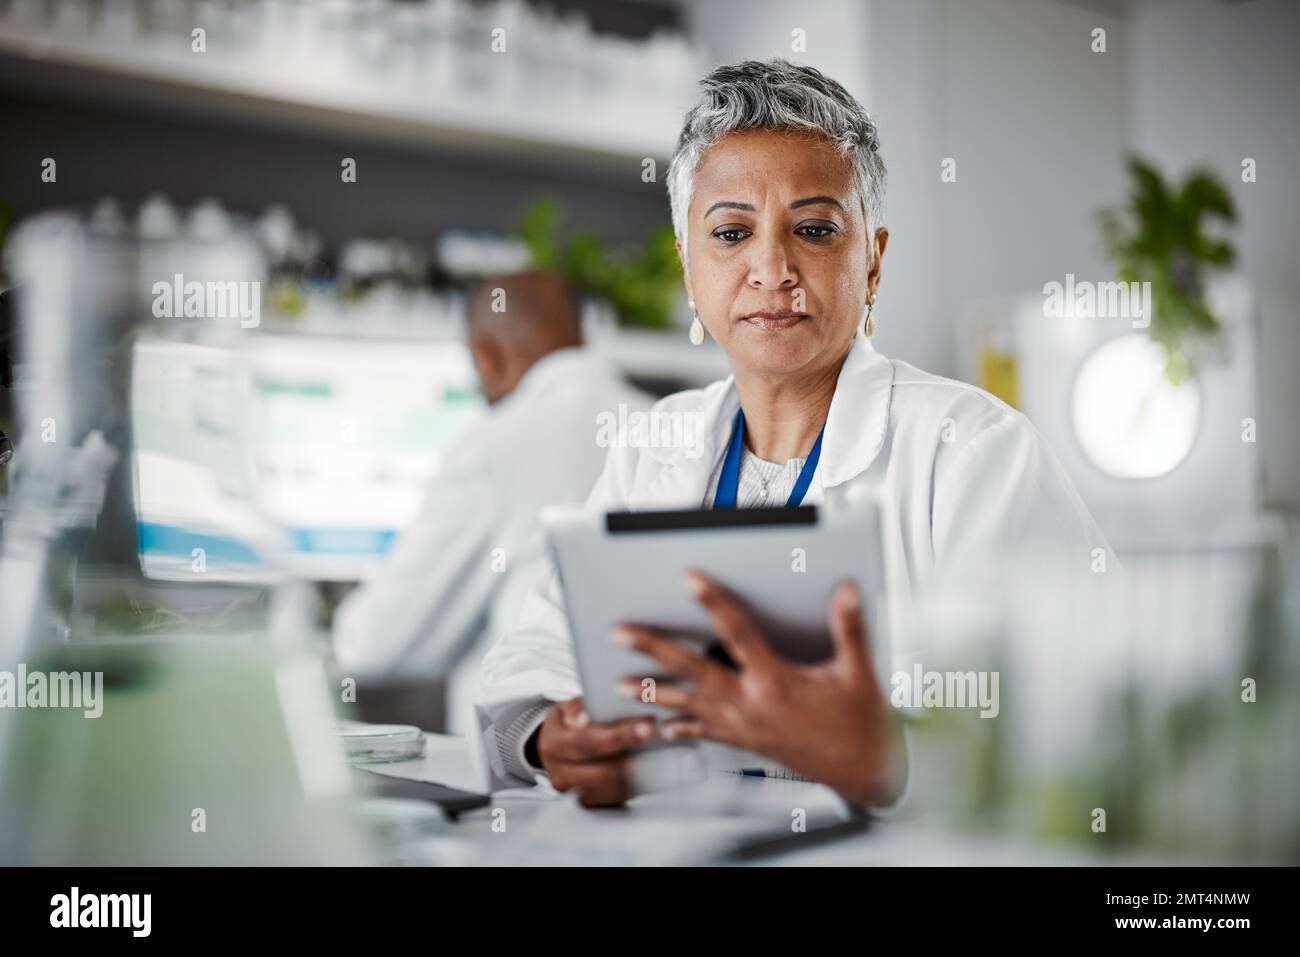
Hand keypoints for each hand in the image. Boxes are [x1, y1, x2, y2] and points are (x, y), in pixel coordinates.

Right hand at [534, 698, 655, 807]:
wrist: (553, 749)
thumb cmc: (567, 724)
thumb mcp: (568, 707)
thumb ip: (580, 709)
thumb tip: (588, 717)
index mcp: (554, 745)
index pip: (588, 742)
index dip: (619, 736)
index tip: (647, 726)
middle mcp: (561, 773)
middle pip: (603, 771)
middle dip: (636, 758)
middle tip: (662, 744)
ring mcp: (575, 792)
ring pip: (613, 789)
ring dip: (640, 773)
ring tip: (664, 755)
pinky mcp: (591, 802)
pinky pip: (617, 798)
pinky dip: (637, 784)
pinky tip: (654, 770)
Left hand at [614, 572, 892, 805]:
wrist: (864, 769)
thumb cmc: (860, 721)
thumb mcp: (857, 672)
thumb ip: (848, 628)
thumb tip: (845, 591)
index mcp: (776, 681)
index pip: (737, 633)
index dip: (713, 602)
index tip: (691, 579)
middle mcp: (750, 704)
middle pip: (691, 671)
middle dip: (653, 650)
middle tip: (621, 633)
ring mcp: (742, 727)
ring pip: (686, 706)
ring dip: (651, 693)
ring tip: (619, 683)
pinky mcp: (743, 742)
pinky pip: (703, 733)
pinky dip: (679, 727)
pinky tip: (660, 726)